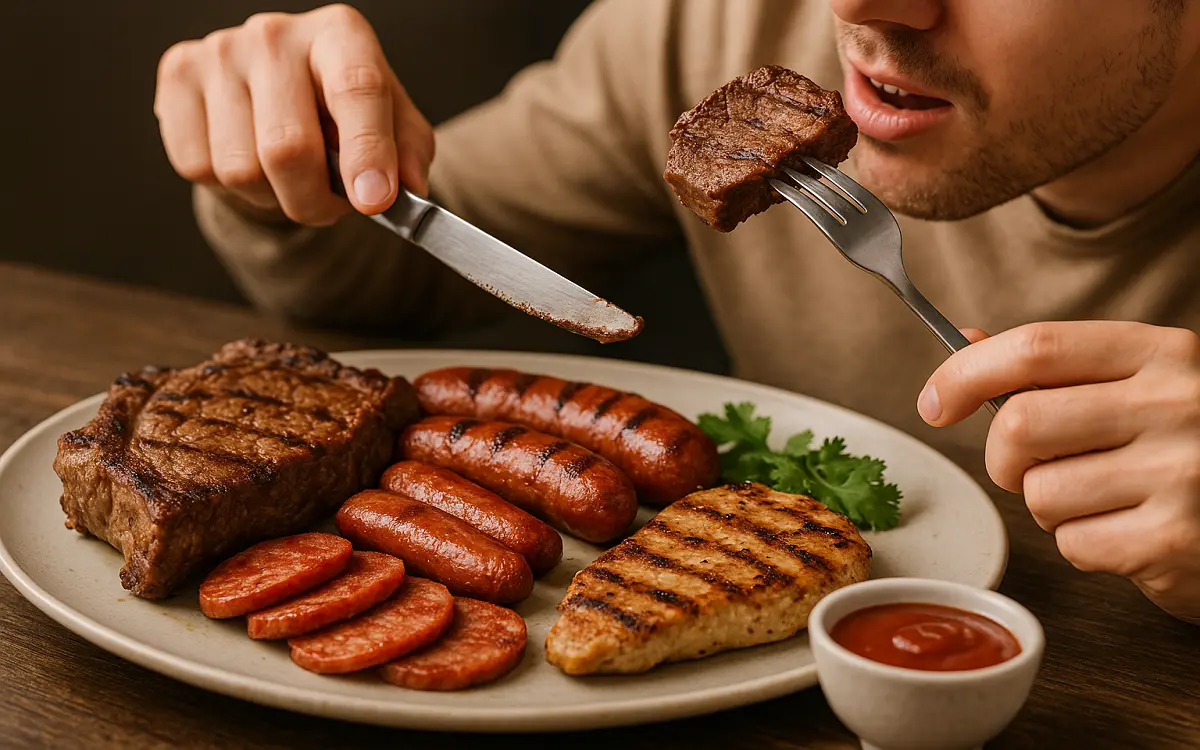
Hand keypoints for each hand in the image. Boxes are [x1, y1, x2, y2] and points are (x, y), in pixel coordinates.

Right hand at [153, 4, 433, 224]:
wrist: (276, 98)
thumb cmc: (342, 111)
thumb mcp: (394, 124)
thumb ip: (409, 154)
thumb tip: (407, 191)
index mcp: (340, 34)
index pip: (356, 89)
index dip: (367, 152)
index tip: (374, 200)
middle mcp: (275, 34)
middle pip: (287, 146)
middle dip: (314, 200)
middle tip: (331, 207)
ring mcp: (220, 52)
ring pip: (240, 168)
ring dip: (272, 197)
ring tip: (290, 178)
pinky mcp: (177, 75)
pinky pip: (198, 166)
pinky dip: (229, 187)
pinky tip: (249, 161)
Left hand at [919, 321, 1199, 623]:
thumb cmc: (1185, 447)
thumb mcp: (1136, 386)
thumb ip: (1054, 366)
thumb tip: (965, 339)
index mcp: (1163, 353)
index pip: (1037, 347)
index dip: (966, 373)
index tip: (935, 402)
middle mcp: (1178, 404)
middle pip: (1021, 424)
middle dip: (1006, 458)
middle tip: (1035, 467)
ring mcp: (1183, 472)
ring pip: (1040, 492)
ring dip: (1050, 505)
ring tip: (1104, 499)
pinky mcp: (1176, 540)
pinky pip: (1073, 544)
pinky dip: (1083, 546)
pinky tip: (1130, 533)